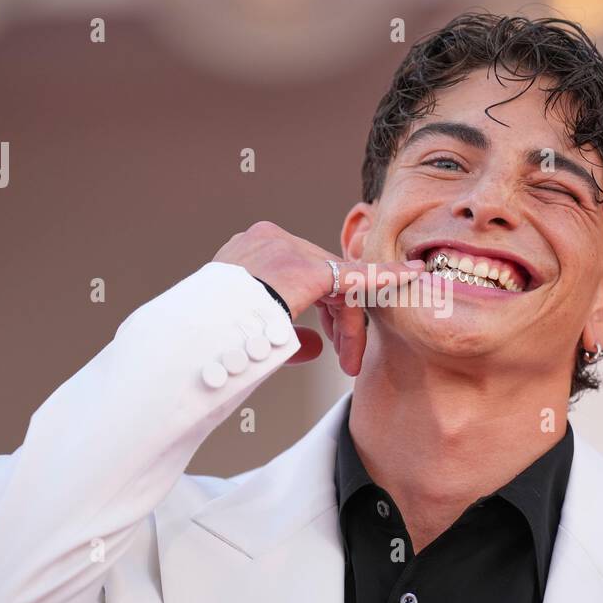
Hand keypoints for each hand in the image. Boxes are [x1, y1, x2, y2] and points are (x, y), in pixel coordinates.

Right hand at [213, 221, 423, 375]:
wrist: (193, 342)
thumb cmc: (211, 344)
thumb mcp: (247, 332)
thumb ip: (286, 331)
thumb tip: (318, 347)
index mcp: (249, 252)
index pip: (301, 274)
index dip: (326, 304)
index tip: (338, 326)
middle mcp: (267, 240)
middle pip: (323, 278)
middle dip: (339, 320)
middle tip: (347, 360)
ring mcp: (286, 249)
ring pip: (338, 283)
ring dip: (349, 325)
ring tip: (350, 362)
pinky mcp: (305, 269)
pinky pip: (356, 277)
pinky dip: (384, 281)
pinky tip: (410, 279)